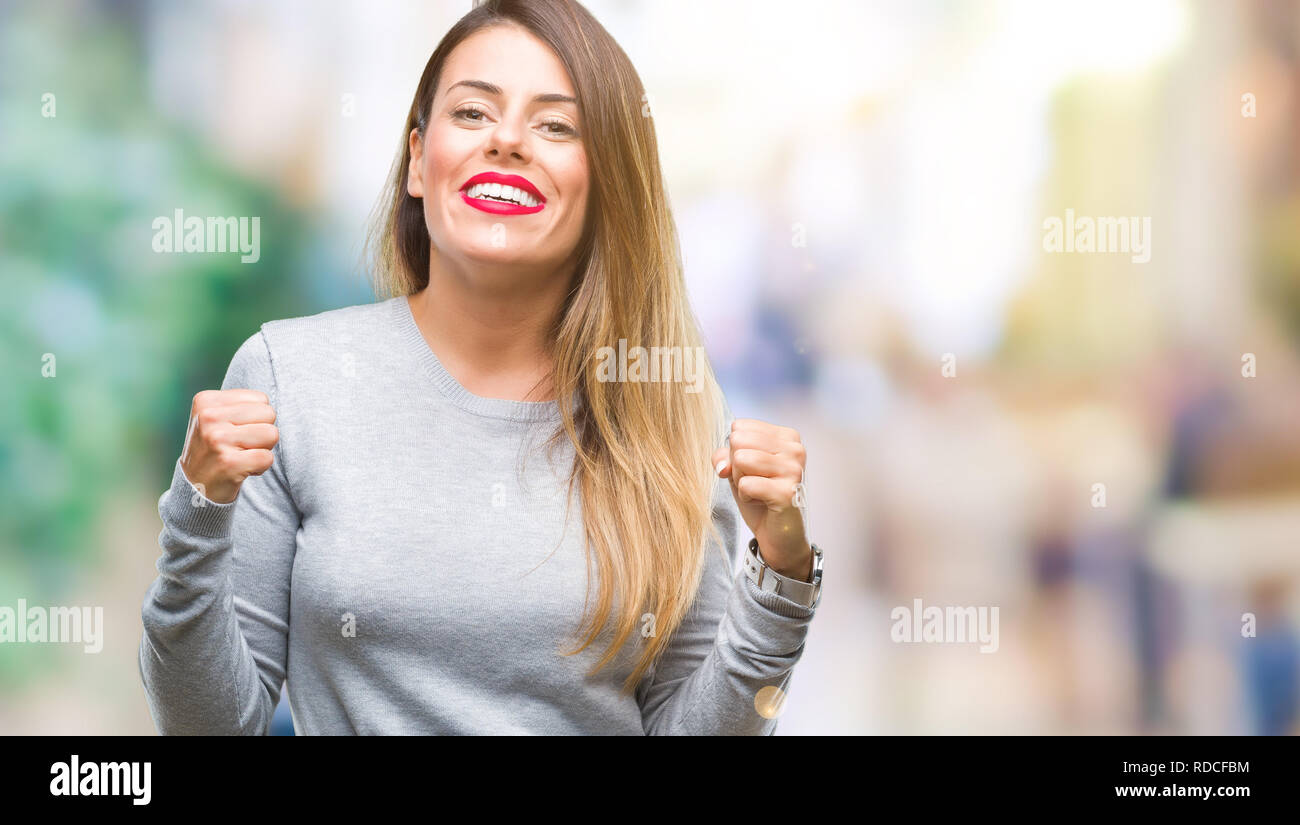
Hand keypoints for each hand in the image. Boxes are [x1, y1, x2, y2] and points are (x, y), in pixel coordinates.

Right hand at [180, 389, 278, 504]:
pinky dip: (261, 467)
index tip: (235, 430)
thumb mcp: (216, 417)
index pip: (261, 399)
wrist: (195, 486)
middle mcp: (208, 417)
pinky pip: (267, 458)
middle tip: (241, 445)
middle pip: (269, 414)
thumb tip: (271, 402)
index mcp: (206, 401)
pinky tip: (242, 469)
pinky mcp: (228, 463)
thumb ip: (241, 404)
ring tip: (242, 455)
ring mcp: (217, 440)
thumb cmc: (215, 447)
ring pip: (272, 434)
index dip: (256, 418)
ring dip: (263, 449)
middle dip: (262, 432)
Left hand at [711, 418, 811, 580]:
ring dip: (741, 482)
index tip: (753, 470)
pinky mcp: (788, 492)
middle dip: (737, 466)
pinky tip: (762, 503)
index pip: (738, 427)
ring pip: (741, 460)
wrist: (778, 535)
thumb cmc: (759, 497)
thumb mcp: (737, 469)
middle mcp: (795, 448)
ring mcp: (793, 469)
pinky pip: (745, 484)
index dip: (735, 452)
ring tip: (758, 492)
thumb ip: (724, 455)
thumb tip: (723, 466)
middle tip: (754, 482)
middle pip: (738, 441)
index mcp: (787, 436)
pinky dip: (746, 497)